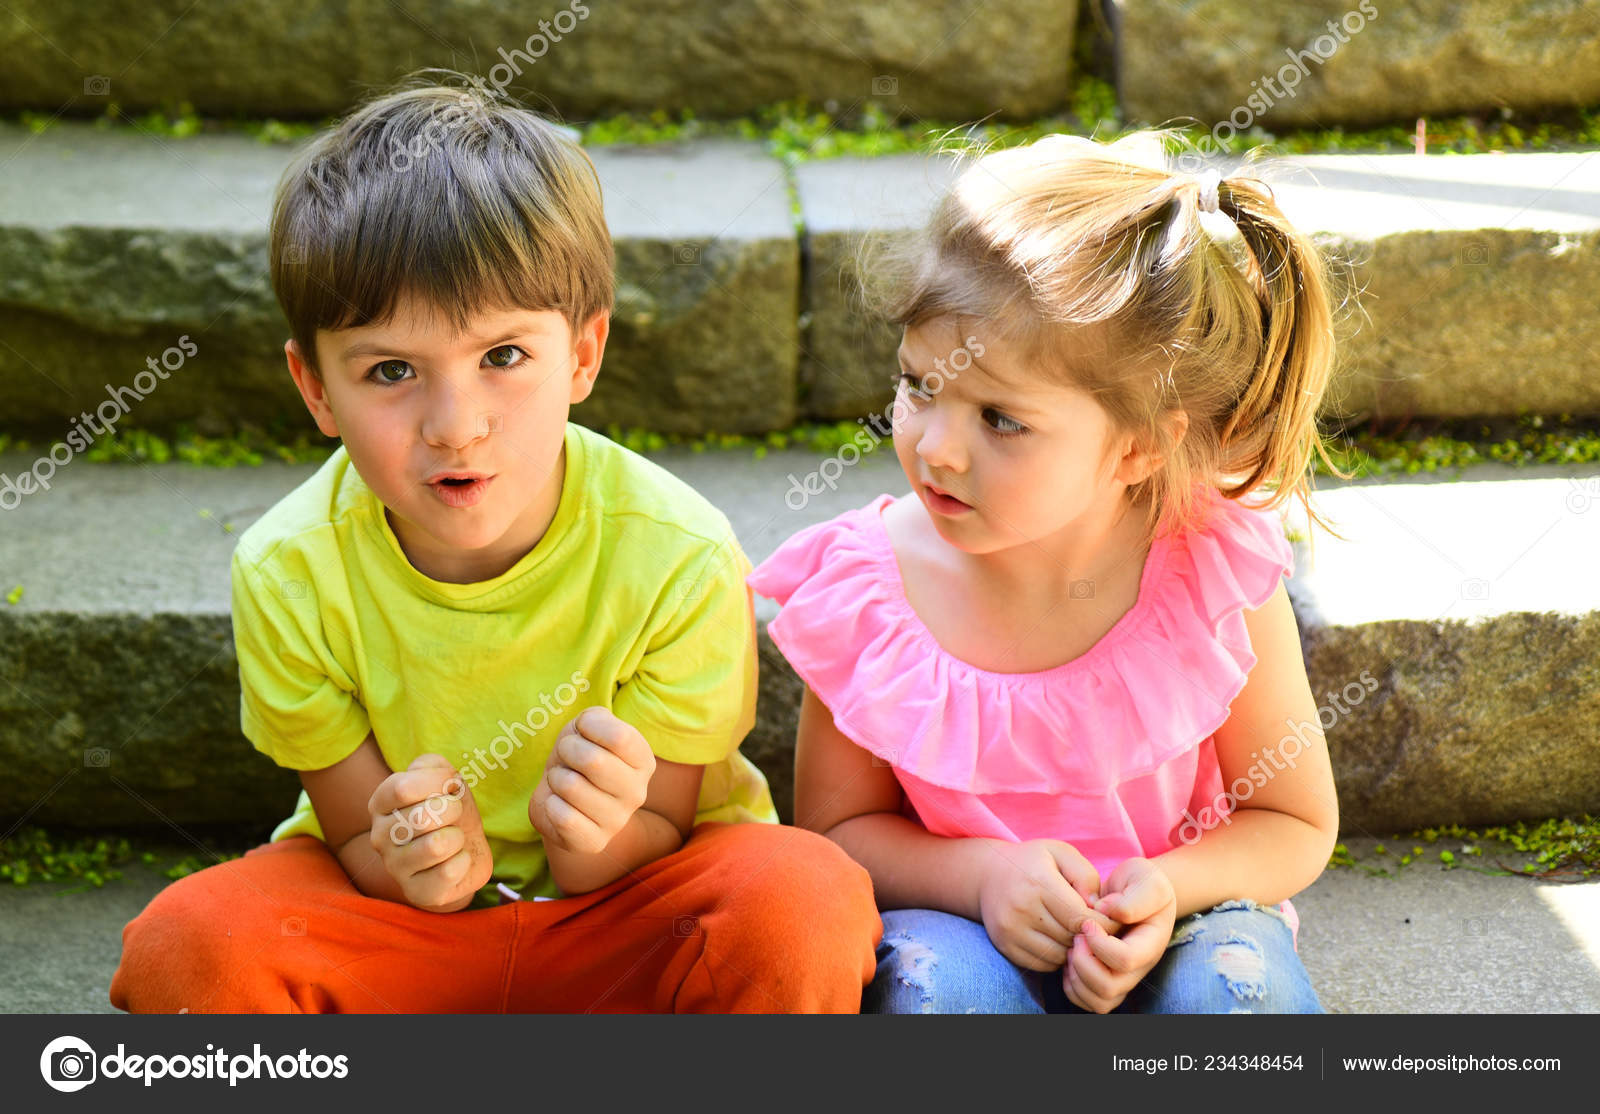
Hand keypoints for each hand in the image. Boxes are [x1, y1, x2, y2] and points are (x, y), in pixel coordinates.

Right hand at [367, 754, 492, 912]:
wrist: (463, 851)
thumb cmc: (450, 810)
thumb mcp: (443, 778)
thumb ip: (435, 766)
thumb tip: (439, 778)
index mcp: (380, 803)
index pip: (402, 788)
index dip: (437, 782)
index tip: (450, 785)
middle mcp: (379, 836)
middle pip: (422, 817)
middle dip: (453, 810)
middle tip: (454, 815)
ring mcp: (395, 867)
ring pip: (436, 845)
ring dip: (458, 836)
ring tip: (454, 838)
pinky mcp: (416, 892)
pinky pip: (449, 872)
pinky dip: (463, 861)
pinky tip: (457, 860)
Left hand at [529, 707, 655, 854]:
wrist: (564, 797)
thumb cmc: (579, 755)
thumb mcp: (589, 726)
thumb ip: (594, 718)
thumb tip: (588, 726)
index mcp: (643, 760)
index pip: (619, 737)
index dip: (589, 728)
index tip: (582, 732)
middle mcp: (638, 793)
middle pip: (594, 761)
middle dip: (567, 751)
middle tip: (567, 758)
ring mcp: (618, 821)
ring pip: (571, 786)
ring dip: (557, 778)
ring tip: (563, 781)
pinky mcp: (594, 843)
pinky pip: (563, 817)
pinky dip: (551, 804)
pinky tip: (559, 804)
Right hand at [975, 839, 1120, 971]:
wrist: (987, 874)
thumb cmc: (1033, 862)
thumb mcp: (1061, 854)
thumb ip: (1085, 875)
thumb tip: (1096, 908)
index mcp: (1039, 882)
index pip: (1080, 917)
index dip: (1101, 923)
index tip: (1108, 920)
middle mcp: (1021, 907)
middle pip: (1070, 937)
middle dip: (1087, 935)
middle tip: (1092, 926)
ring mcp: (1010, 929)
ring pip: (1058, 954)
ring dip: (1070, 947)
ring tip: (1072, 931)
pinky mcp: (1005, 945)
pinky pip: (1042, 964)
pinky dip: (1054, 956)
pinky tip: (1055, 938)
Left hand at [1064, 857, 1176, 1012]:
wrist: (1134, 891)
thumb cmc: (1141, 882)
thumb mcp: (1145, 877)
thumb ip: (1133, 896)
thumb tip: (1106, 911)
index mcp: (1150, 943)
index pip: (1125, 960)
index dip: (1100, 943)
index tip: (1087, 921)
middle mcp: (1139, 968)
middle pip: (1108, 988)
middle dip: (1083, 962)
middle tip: (1077, 937)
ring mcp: (1123, 977)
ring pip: (1098, 1001)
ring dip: (1076, 976)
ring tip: (1073, 948)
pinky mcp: (1106, 980)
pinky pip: (1086, 1000)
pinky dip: (1071, 984)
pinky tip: (1070, 957)